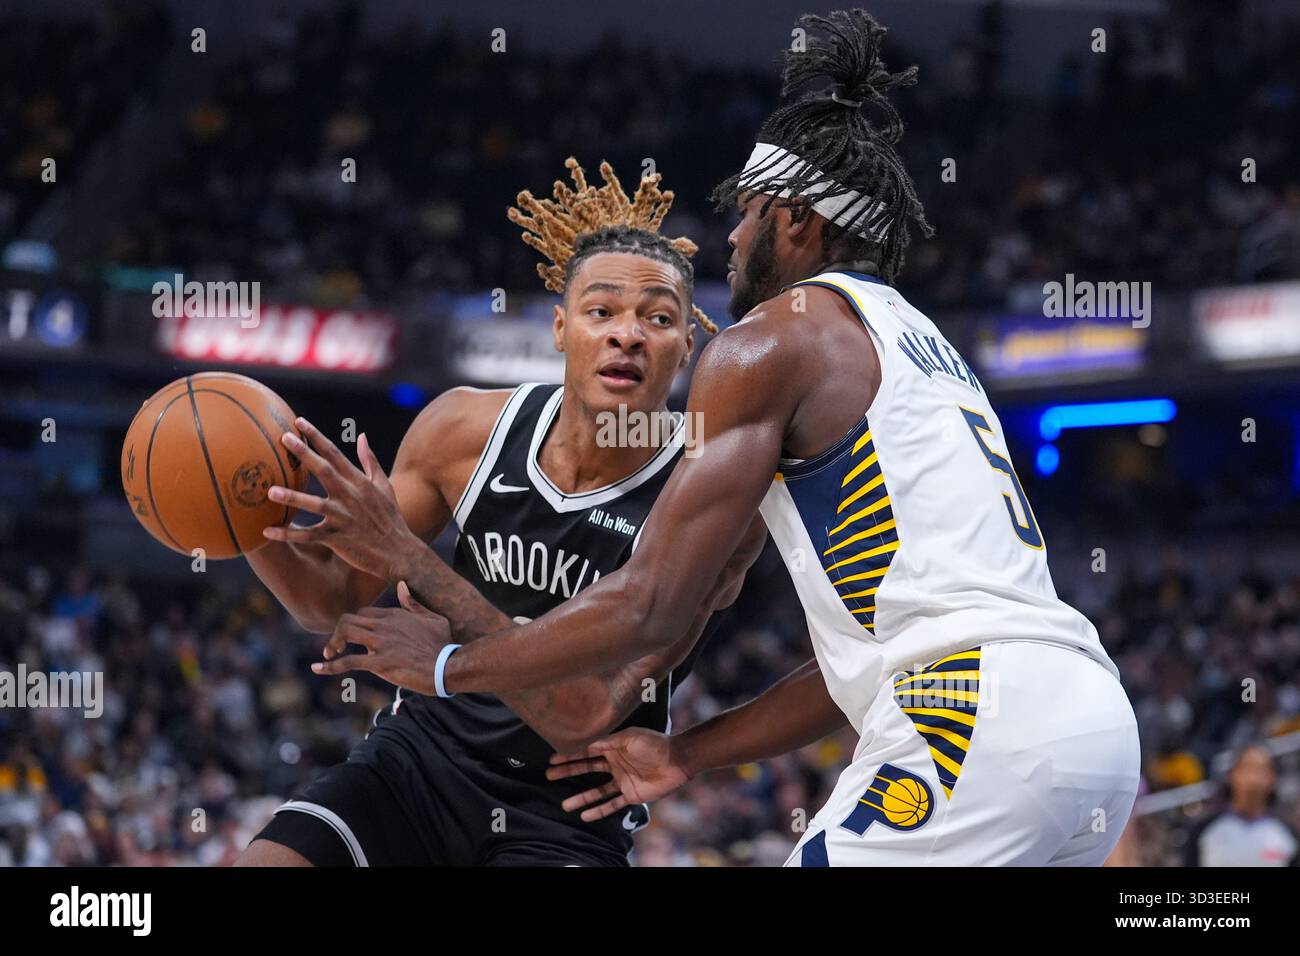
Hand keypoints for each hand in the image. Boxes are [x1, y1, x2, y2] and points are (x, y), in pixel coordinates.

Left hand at [263, 418, 421, 582]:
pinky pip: (309, 536)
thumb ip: (370, 460)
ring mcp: (343, 517)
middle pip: (324, 471)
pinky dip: (288, 534)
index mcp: (359, 482)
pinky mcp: (337, 538)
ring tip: (270, 490)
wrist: (399, 551)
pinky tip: (267, 532)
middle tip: (283, 438)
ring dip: (292, 497)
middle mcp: (350, 496)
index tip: (298, 422)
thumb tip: (362, 436)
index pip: (335, 454)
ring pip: (314, 505)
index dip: (316, 437)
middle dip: (304, 454)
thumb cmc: (390, 517)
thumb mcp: (384, 485)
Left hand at [311, 581, 452, 694]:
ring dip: (333, 643)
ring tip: (329, 654)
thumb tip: (401, 586)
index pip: (364, 613)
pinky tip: (317, 669)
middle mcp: (385, 625)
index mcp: (395, 615)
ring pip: (345, 632)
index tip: (352, 638)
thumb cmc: (444, 644)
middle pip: (349, 619)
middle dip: (338, 632)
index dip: (354, 624)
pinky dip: (329, 666)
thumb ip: (414, 604)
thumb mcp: (432, 618)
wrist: (448, 665)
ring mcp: (381, 643)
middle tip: (335, 647)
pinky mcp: (380, 662)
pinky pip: (348, 661)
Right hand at [545, 728, 690, 821]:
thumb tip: (586, 741)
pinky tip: (586, 816)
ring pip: (596, 791)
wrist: (678, 759)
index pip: (587, 751)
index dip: (570, 754)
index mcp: (613, 747)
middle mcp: (615, 764)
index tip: (553, 757)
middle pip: (587, 769)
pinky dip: (599, 811)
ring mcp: (622, 781)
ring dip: (581, 798)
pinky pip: (612, 805)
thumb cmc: (655, 743)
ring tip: (565, 805)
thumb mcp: (629, 736)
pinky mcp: (631, 795)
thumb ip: (608, 741)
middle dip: (568, 771)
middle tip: (549, 775)